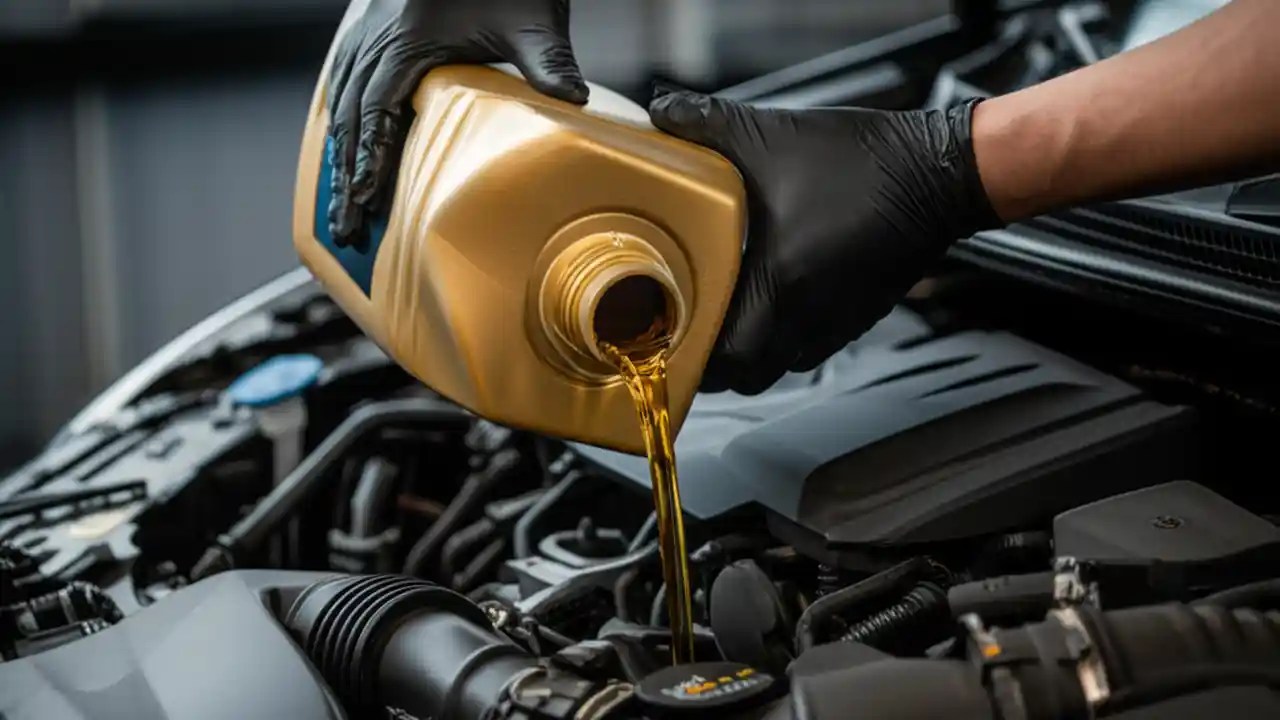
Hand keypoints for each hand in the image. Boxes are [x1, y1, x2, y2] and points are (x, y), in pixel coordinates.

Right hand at [327, 0, 586, 246]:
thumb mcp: (532, 18)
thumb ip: (546, 61)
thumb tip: (573, 99)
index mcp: (408, 39)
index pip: (378, 112)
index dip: (369, 160)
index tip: (365, 202)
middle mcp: (379, 34)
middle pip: (350, 118)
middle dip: (346, 177)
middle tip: (347, 227)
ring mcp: (370, 29)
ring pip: (340, 101)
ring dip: (339, 154)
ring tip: (341, 201)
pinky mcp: (373, 25)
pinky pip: (344, 78)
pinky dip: (340, 118)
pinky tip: (343, 145)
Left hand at [649, 93, 1001, 393]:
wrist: (940, 172)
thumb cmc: (868, 162)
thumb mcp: (772, 136)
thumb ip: (708, 124)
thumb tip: (663, 110)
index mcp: (782, 281)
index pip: (727, 356)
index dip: (692, 359)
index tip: (667, 341)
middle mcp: (810, 314)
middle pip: (750, 375)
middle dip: (715, 365)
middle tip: (689, 335)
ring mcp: (837, 320)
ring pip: (780, 366)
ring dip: (749, 353)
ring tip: (724, 322)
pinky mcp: (856, 315)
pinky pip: (808, 348)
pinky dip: (782, 339)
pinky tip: (770, 304)